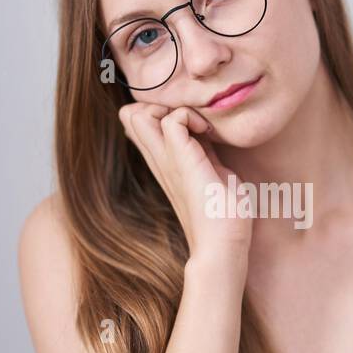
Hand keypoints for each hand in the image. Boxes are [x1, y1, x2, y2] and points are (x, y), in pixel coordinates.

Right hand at [117, 102, 251, 264]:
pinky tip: (207, 132)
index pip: (141, 124)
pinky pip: (172, 119)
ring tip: (197, 125)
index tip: (193, 124)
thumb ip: (205, 153)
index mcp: (164, 164)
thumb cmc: (224, 218)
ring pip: (137, 113)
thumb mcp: (213, 174)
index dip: (161, 111)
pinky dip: (189, 116)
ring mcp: (166, 161)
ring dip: (170, 108)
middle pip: (129, 116)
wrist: (222, 247)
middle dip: (158, 104)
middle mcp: (158, 161)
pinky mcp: (181, 162)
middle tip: (190, 120)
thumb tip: (206, 133)